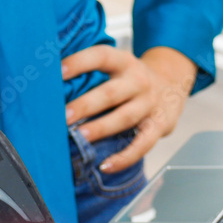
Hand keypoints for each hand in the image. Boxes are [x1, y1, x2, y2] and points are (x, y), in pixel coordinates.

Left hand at [61, 46, 196, 172]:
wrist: (172, 84)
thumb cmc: (131, 79)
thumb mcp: (117, 66)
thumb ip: (92, 73)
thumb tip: (50, 86)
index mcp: (124, 62)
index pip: (101, 57)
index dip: (80, 62)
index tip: (58, 71)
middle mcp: (138, 81)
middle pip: (111, 92)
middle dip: (86, 105)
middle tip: (63, 117)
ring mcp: (149, 104)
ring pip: (125, 117)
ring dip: (101, 128)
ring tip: (81, 137)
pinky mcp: (159, 126)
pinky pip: (142, 144)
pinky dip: (124, 157)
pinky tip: (106, 166)